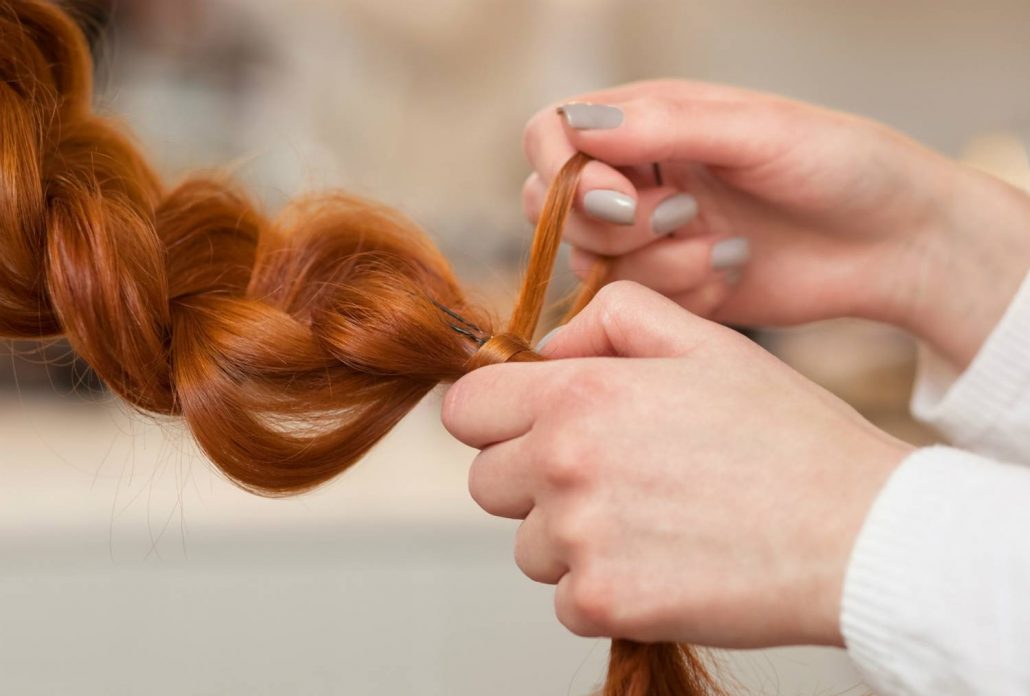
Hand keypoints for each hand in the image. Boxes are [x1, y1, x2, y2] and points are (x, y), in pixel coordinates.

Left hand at [442, 282, 911, 647]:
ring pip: (527, 544)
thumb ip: (612, 317)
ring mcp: (580, 541)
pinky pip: (565, 597)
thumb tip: (547, 346)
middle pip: (486, 481)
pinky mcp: (604, 604)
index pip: (466, 410)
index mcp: (580, 396)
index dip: (496, 415)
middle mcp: (564, 466)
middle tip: (611, 473)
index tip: (530, 425)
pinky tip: (665, 561)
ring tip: (653, 519)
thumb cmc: (788, 435)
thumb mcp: (706, 341)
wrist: (860, 533)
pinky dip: (603, 587)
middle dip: (531, 476)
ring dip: (570, 536)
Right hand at [522, 80, 1029, 367]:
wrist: (893, 244)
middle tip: (685, 217)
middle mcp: (637, 175)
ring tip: (726, 248)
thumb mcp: (756, 131)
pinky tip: (731, 274)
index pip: (550, 136)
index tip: (623, 197)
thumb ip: (664, 125)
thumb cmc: (839, 166)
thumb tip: (577, 126)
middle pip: (552, 208)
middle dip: (614, 226)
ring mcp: (648, 235)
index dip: (563, 173)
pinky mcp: (667, 288)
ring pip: (590, 262)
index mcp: (648, 120)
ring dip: (657, 264)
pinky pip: (630, 304)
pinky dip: (679, 293)